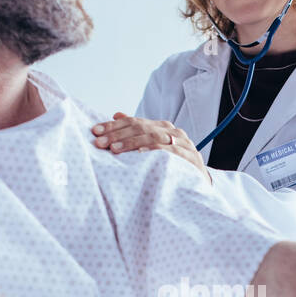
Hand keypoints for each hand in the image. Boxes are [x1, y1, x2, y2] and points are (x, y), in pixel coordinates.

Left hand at [92, 113, 210, 185]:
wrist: (200, 182)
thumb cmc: (174, 165)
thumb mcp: (155, 146)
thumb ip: (139, 131)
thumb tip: (117, 115)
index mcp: (163, 127)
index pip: (134, 122)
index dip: (113, 126)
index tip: (95, 132)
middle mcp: (173, 132)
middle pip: (141, 128)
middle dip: (118, 134)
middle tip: (100, 142)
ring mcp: (183, 144)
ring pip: (153, 137)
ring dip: (132, 142)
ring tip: (114, 149)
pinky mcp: (189, 158)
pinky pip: (170, 152)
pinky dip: (154, 151)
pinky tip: (140, 154)